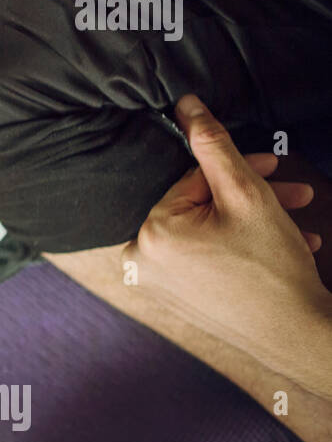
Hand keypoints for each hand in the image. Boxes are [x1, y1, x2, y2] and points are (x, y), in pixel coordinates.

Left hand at [122, 95, 331, 361]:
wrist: (299, 337)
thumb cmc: (273, 267)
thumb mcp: (247, 194)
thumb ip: (214, 145)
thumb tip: (186, 104)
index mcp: (148, 233)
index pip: (191, 180)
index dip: (238, 170)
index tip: (275, 167)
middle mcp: (142, 261)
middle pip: (200, 206)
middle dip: (253, 195)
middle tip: (295, 192)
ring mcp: (158, 284)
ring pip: (209, 232)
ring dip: (255, 221)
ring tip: (297, 224)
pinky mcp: (178, 299)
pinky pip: (206, 259)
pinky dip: (242, 248)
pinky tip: (284, 248)